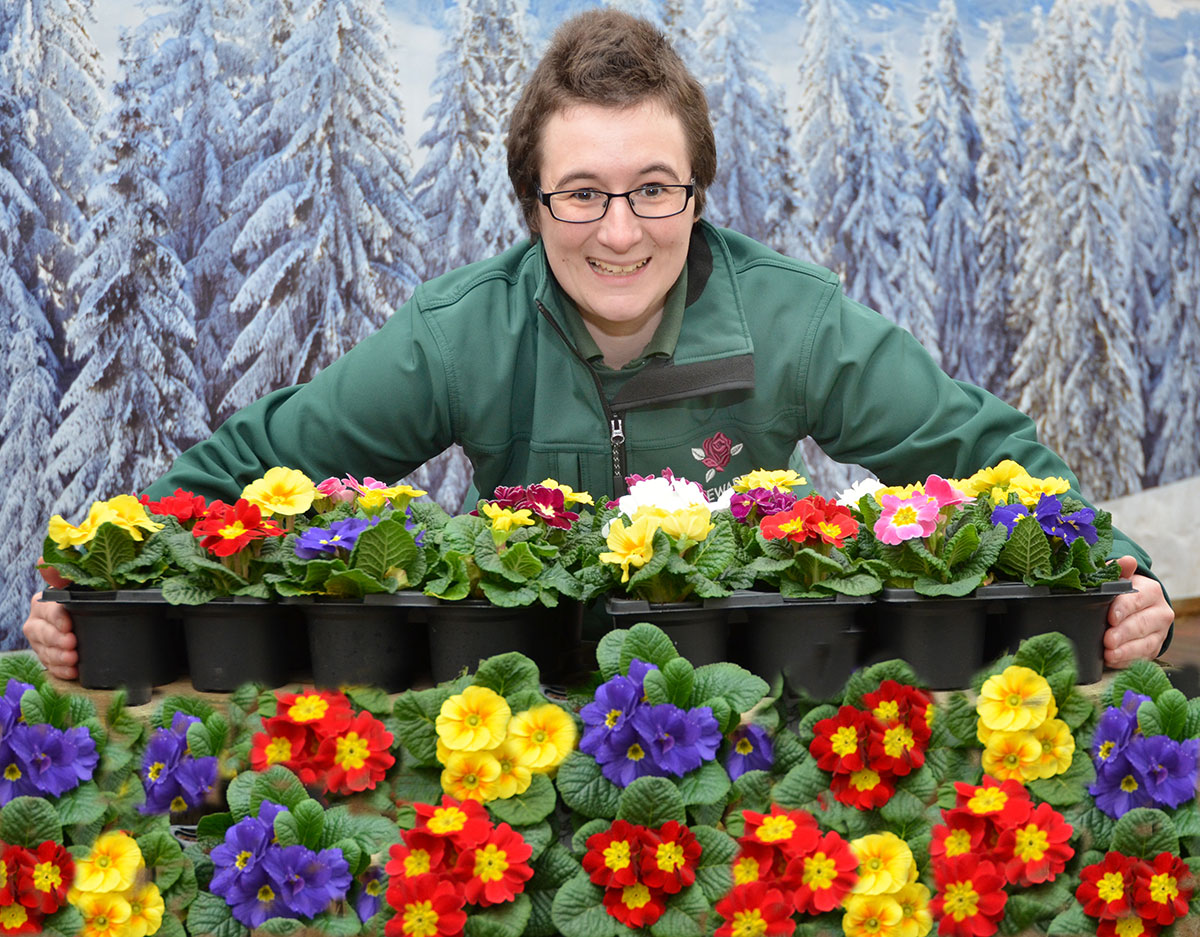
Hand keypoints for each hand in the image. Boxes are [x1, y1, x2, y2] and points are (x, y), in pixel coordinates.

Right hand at [23, 563, 76, 679]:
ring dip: (59, 658)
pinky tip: (74, 672)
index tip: (69, 627)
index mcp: (43, 602)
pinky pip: (50, 666)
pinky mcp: (48, 656)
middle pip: (41, 634)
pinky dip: (61, 670)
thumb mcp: (77, 584)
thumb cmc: (85, 596)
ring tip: (74, 660)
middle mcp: (37, 622)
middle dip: (56, 641)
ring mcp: (41, 642)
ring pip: (44, 651)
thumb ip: (61, 573)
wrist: (91, 615)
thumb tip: (43, 559)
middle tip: (73, 646)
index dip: (57, 619)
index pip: (47, 610)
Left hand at [1104, 556, 1173, 667]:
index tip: (1110, 618)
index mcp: (1151, 591)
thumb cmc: (1121, 591)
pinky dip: (1127, 660)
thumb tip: (1127, 560)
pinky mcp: (1155, 647)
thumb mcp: (1118, 578)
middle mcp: (1160, 612)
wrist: (1137, 606)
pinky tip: (1112, 661)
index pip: (1137, 600)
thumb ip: (1117, 569)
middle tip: (1107, 640)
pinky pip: (1143, 657)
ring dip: (1126, 651)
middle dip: (1123, 634)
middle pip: (1142, 624)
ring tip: (1108, 654)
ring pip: (1145, 643)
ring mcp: (1160, 632)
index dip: (1123, 609)